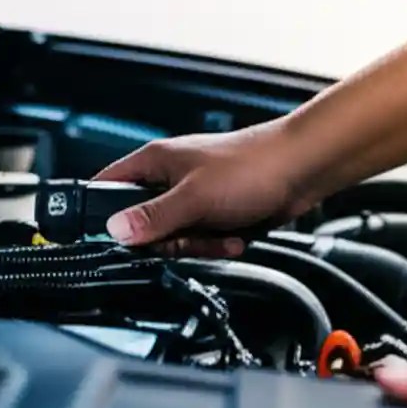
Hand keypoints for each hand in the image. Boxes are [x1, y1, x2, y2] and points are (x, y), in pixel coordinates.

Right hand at [94, 120, 313, 255]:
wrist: (302, 169)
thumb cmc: (253, 166)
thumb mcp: (195, 197)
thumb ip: (153, 216)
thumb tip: (115, 231)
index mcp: (154, 163)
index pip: (106, 189)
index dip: (104, 217)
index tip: (120, 239)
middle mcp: (170, 178)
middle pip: (143, 225)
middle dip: (168, 240)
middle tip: (187, 236)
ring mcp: (194, 197)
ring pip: (175, 238)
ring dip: (198, 244)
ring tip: (220, 234)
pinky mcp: (215, 213)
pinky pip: (202, 240)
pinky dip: (218, 244)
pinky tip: (234, 237)